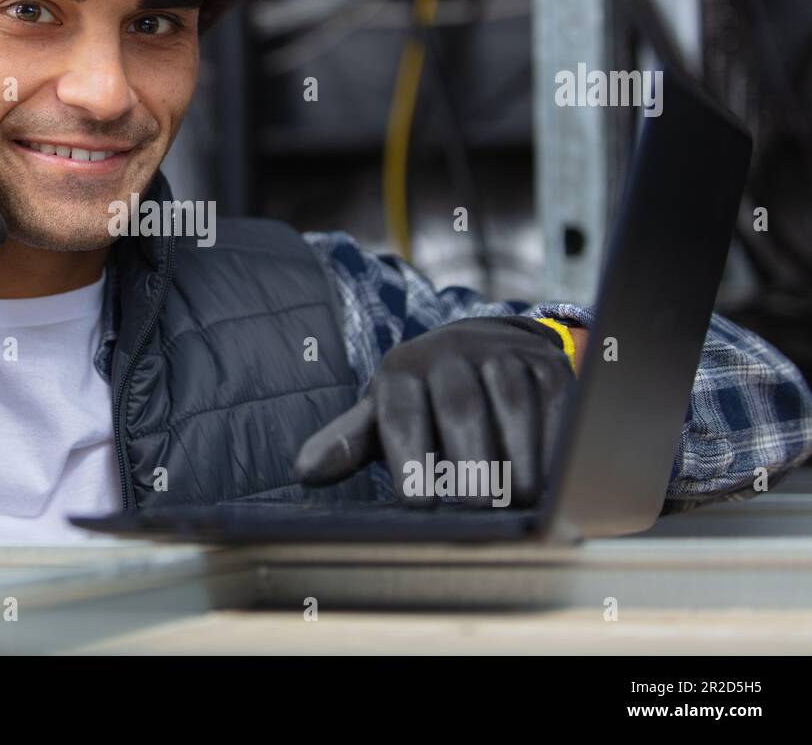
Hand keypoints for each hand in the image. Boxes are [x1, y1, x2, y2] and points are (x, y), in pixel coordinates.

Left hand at [293, 316, 576, 507]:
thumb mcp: (381, 417)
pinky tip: (551, 481)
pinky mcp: (547, 362)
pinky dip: (554, 443)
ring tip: (516, 504)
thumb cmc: (423, 402)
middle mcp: (450, 352)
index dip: (410, 460)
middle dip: (469, 463)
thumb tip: (304, 470)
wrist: (483, 349)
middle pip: (460, 410)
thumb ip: (346, 443)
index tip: (418, 505)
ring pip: (511, 404)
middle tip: (474, 509)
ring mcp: (502, 353)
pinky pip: (555, 402)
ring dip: (517, 459)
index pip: (402, 415)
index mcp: (401, 369)